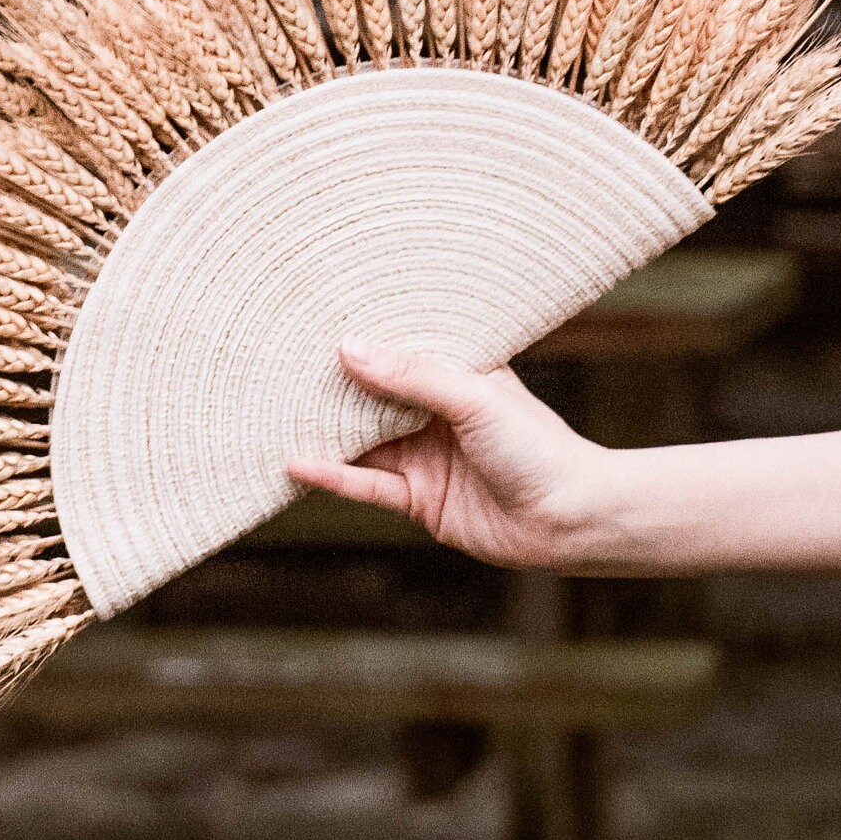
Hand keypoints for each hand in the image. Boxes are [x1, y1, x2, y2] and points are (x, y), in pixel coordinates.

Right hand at [285, 343, 611, 568]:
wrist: (569, 518)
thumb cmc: (537, 447)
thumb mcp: (474, 398)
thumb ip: (413, 375)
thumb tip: (350, 348)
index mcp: (459, 373)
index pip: (401, 348)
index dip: (364, 337)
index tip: (314, 321)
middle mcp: (437, 412)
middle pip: (372, 396)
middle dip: (331, 385)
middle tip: (277, 366)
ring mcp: (426, 456)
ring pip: (363, 441)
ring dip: (324, 432)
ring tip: (272, 416)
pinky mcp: (419, 499)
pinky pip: (367, 485)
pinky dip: (333, 476)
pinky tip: (297, 464)